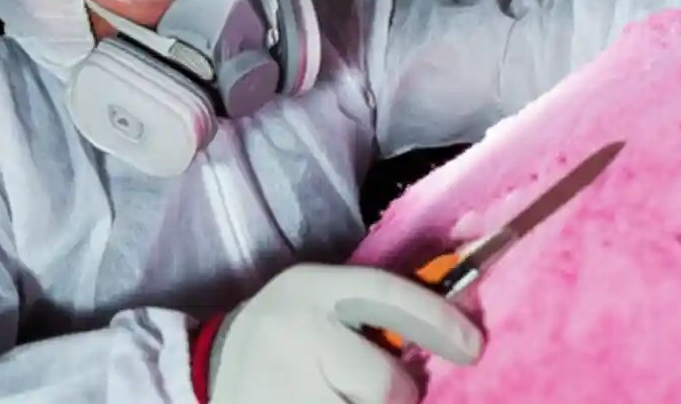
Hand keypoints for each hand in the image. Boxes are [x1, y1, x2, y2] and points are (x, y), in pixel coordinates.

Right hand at [206, 263, 482, 403]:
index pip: (388, 295)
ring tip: (341, 396)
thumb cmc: (285, 333)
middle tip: (381, 391)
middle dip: (396, 394)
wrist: (206, 369)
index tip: (474, 348)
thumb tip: (457, 325)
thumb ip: (373, 310)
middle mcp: (297, 332)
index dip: (439, 321)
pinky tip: (334, 401)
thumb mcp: (321, 301)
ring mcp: (283, 388)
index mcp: (312, 288)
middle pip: (383, 383)